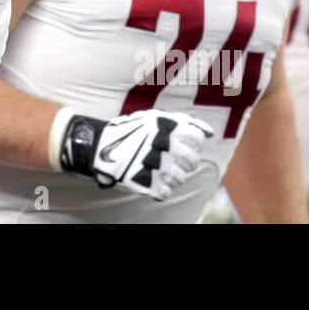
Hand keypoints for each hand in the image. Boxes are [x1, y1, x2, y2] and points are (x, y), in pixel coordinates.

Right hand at [83, 109, 212, 198]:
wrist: (99, 145)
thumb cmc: (131, 131)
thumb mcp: (154, 118)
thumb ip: (181, 122)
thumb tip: (208, 132)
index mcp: (166, 126)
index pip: (196, 137)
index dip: (192, 142)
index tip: (183, 144)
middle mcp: (163, 144)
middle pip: (192, 160)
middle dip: (185, 162)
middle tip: (172, 160)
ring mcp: (155, 164)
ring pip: (180, 178)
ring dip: (173, 176)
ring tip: (160, 170)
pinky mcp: (146, 182)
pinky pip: (166, 192)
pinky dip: (160, 188)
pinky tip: (152, 179)